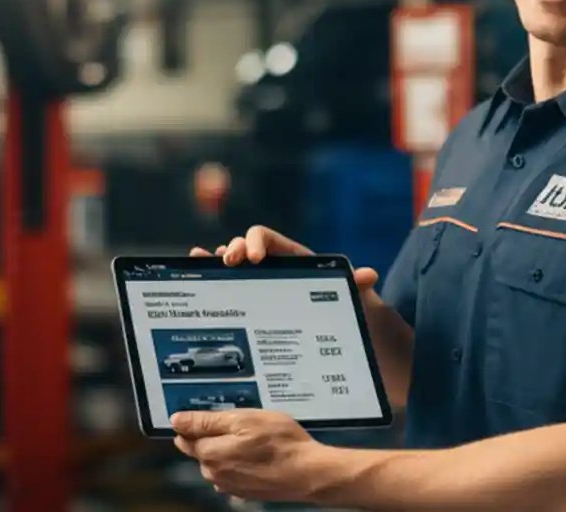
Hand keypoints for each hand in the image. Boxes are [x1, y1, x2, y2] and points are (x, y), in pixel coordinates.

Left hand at [172, 409, 331, 502]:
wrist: (307, 472)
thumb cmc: (280, 442)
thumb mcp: (244, 419)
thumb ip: (207, 421)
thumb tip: (177, 420)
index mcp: (210, 453)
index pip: (185, 437)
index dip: (194, 423)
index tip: (209, 414)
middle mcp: (214, 473)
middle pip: (201, 450)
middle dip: (212, 436)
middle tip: (238, 423)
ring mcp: (229, 485)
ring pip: (217, 462)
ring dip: (226, 450)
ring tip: (252, 438)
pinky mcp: (244, 492)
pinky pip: (232, 473)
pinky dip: (239, 463)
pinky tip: (256, 456)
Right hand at [191, 226, 379, 298]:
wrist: (345, 326)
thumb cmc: (347, 306)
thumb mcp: (351, 296)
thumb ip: (355, 284)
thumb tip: (368, 275)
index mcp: (291, 257)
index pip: (266, 238)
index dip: (255, 241)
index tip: (252, 257)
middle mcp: (272, 265)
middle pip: (243, 246)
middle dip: (232, 250)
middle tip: (228, 263)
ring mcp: (261, 282)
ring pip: (232, 263)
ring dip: (217, 260)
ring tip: (204, 261)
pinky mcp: (253, 299)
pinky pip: (229, 282)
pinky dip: (211, 273)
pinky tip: (197, 268)